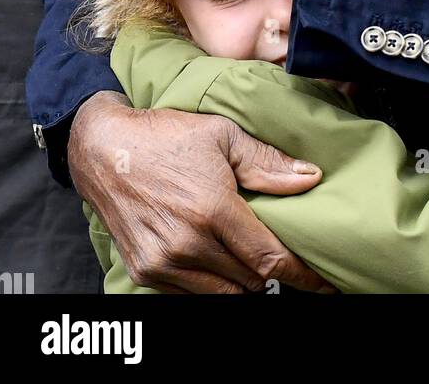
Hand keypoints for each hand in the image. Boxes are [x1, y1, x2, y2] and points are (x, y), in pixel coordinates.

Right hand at [69, 91, 334, 293]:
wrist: (103, 148)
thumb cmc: (165, 135)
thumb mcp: (222, 135)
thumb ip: (267, 162)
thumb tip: (311, 178)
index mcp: (212, 210)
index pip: (269, 258)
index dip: (302, 274)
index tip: (324, 281)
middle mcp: (187, 244)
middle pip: (249, 281)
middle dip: (269, 269)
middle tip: (279, 251)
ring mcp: (163, 263)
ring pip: (222, 294)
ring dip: (240, 278)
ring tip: (247, 253)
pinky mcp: (144, 272)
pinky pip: (191, 294)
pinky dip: (209, 282)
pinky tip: (215, 256)